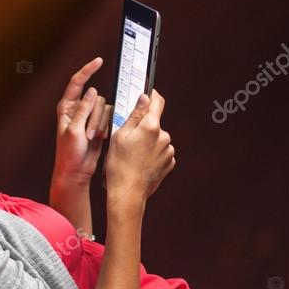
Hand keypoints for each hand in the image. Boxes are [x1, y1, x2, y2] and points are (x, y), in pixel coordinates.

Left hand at [53, 56, 112, 185]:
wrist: (76, 171)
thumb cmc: (69, 154)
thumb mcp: (74, 131)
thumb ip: (84, 110)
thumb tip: (92, 91)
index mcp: (66, 108)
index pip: (77, 83)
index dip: (87, 70)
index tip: (98, 61)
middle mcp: (78, 109)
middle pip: (96, 99)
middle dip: (95, 116)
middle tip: (88, 134)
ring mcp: (89, 117)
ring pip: (104, 108)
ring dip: (100, 123)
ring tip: (93, 137)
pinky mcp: (99, 124)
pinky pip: (109, 117)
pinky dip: (106, 126)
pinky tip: (101, 137)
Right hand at [104, 89, 175, 205]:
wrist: (127, 194)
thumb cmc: (120, 167)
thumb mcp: (120, 135)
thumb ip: (135, 114)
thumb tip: (144, 98)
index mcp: (151, 126)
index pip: (157, 101)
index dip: (151, 95)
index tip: (147, 94)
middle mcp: (164, 137)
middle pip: (155, 122)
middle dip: (144, 126)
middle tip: (129, 137)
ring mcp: (168, 150)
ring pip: (157, 138)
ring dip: (148, 141)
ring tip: (133, 154)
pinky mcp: (169, 163)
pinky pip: (160, 152)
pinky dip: (152, 154)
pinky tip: (140, 161)